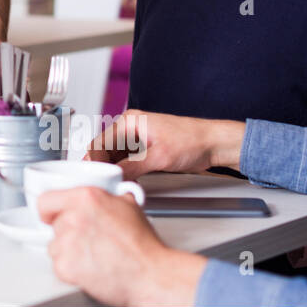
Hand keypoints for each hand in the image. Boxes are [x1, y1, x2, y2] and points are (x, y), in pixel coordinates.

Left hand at [38, 187, 202, 306]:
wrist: (150, 274)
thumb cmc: (143, 245)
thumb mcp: (128, 206)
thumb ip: (109, 196)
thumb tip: (108, 193)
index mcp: (86, 198)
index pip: (46, 200)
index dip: (49, 210)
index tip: (50, 215)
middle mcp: (74, 217)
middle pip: (55, 224)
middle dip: (69, 232)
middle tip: (89, 240)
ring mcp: (67, 241)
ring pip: (55, 245)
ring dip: (69, 251)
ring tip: (93, 254)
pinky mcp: (65, 265)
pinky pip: (59, 264)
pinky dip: (70, 268)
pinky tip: (89, 267)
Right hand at [85, 109, 243, 178]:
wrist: (214, 144)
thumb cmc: (193, 141)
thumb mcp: (159, 158)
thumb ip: (133, 167)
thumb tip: (114, 176)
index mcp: (130, 122)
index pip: (100, 143)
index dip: (94, 161)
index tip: (92, 177)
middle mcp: (130, 128)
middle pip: (105, 150)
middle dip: (102, 167)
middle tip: (101, 184)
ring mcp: (137, 138)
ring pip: (114, 156)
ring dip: (113, 170)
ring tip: (113, 184)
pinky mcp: (144, 149)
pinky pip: (125, 160)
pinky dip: (123, 170)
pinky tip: (125, 180)